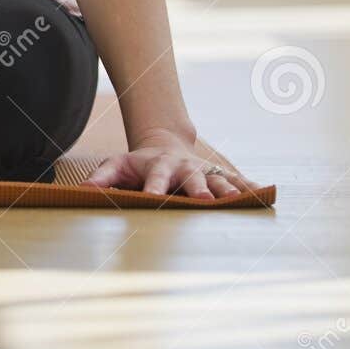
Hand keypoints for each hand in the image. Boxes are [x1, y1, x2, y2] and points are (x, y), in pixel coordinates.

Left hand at [83, 127, 261, 199]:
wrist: (165, 146)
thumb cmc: (138, 164)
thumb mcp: (117, 166)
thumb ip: (102, 178)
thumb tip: (84, 190)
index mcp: (159, 166)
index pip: (156, 178)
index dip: (154, 188)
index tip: (153, 199)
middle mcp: (185, 168)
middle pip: (193, 180)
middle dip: (199, 190)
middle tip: (206, 202)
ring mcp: (204, 171)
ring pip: (218, 181)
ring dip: (228, 192)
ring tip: (238, 202)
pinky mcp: (218, 176)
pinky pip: (237, 182)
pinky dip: (251, 189)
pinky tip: (265, 195)